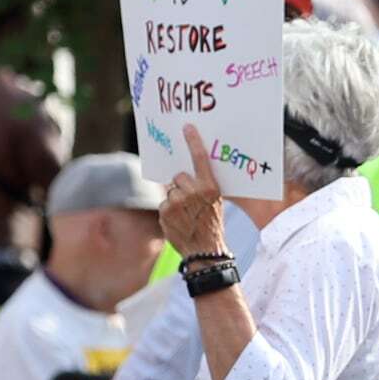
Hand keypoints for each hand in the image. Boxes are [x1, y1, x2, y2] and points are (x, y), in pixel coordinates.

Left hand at [162, 126, 230, 259]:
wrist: (204, 251)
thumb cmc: (212, 226)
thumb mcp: (215, 203)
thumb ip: (202, 187)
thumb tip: (185, 175)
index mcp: (210, 188)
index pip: (200, 159)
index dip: (193, 142)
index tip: (187, 128)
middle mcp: (193, 192)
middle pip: (179, 176)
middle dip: (182, 185)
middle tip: (189, 201)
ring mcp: (177, 202)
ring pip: (171, 190)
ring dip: (175, 199)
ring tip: (185, 215)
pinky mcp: (165, 212)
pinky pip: (163, 204)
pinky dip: (168, 211)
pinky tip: (178, 221)